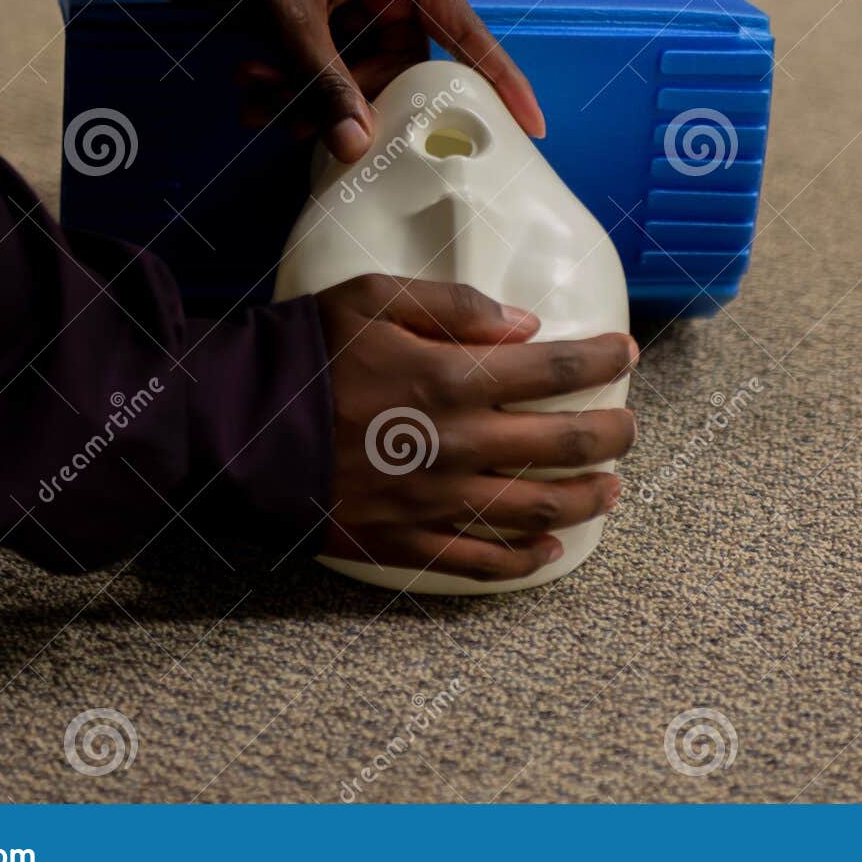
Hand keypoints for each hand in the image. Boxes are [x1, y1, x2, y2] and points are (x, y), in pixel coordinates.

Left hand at [221, 0, 544, 162]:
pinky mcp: (343, 16)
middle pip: (400, 69)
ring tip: (257, 100)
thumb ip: (322, 80)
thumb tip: (356, 147)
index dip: (501, 80)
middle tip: (291, 124)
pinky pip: (338, 65)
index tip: (532, 123)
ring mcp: (371, 1)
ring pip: (362, 75)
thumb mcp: (288, 12)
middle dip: (345, 102)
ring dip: (311, 96)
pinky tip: (256, 85)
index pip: (466, 31)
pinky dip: (299, 82)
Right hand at [315, 275, 636, 581]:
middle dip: (611, 436)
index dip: (599, 361)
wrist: (233, 424)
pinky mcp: (405, 541)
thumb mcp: (374, 298)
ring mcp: (433, 501)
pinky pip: (480, 563)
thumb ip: (456, 308)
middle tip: (629, 429)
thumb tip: (525, 326)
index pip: (554, 372)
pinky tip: (550, 552)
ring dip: (585, 499)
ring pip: (537, 510)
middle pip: (563, 445)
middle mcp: (455, 445)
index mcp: (451, 378)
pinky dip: (524, 561)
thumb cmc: (303, 352)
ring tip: (610, 489)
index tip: (623, 352)